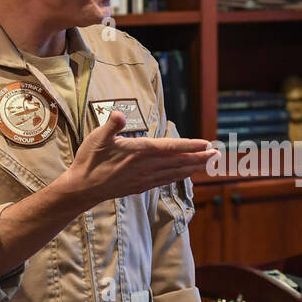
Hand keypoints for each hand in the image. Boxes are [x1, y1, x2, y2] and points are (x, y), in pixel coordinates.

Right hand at [66, 110, 216, 206]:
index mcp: (140, 152)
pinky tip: (186, 175)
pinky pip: (166, 180)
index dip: (190, 146)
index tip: (207, 144)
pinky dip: (179, 176)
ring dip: (194, 167)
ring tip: (209, 164)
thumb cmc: (90, 160)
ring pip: (175, 172)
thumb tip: (119, 114)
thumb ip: (112, 125)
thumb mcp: (98, 138)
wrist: (82, 188)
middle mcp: (146, 166)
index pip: (171, 148)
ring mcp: (145, 178)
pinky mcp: (141, 186)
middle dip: (200, 157)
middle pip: (179, 161)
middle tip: (218, 154)